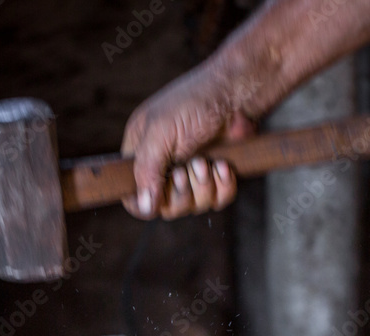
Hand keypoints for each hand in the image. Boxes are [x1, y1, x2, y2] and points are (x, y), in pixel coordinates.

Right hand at [121, 65, 254, 219]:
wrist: (236, 94)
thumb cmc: (194, 103)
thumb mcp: (161, 132)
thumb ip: (147, 170)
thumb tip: (143, 207)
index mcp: (142, 154)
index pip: (133, 196)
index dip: (144, 204)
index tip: (160, 197)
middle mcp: (165, 167)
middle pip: (167, 208)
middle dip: (182, 193)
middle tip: (190, 166)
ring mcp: (192, 174)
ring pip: (194, 207)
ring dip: (204, 187)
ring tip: (207, 161)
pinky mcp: (216, 177)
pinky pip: (218, 201)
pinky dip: (223, 187)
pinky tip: (223, 166)